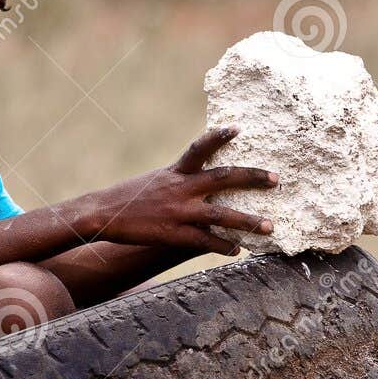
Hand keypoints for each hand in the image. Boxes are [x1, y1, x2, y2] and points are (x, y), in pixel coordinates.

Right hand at [74, 127, 277, 255]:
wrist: (101, 214)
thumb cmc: (130, 197)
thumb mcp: (157, 180)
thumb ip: (182, 178)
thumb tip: (204, 178)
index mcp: (175, 172)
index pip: (200, 148)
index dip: (219, 136)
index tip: (239, 127)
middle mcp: (180, 188)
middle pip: (222, 178)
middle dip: (251, 178)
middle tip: (276, 179)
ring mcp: (178, 212)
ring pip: (220, 215)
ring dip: (247, 221)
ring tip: (269, 227)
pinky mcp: (172, 234)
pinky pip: (204, 241)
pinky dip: (222, 246)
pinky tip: (237, 250)